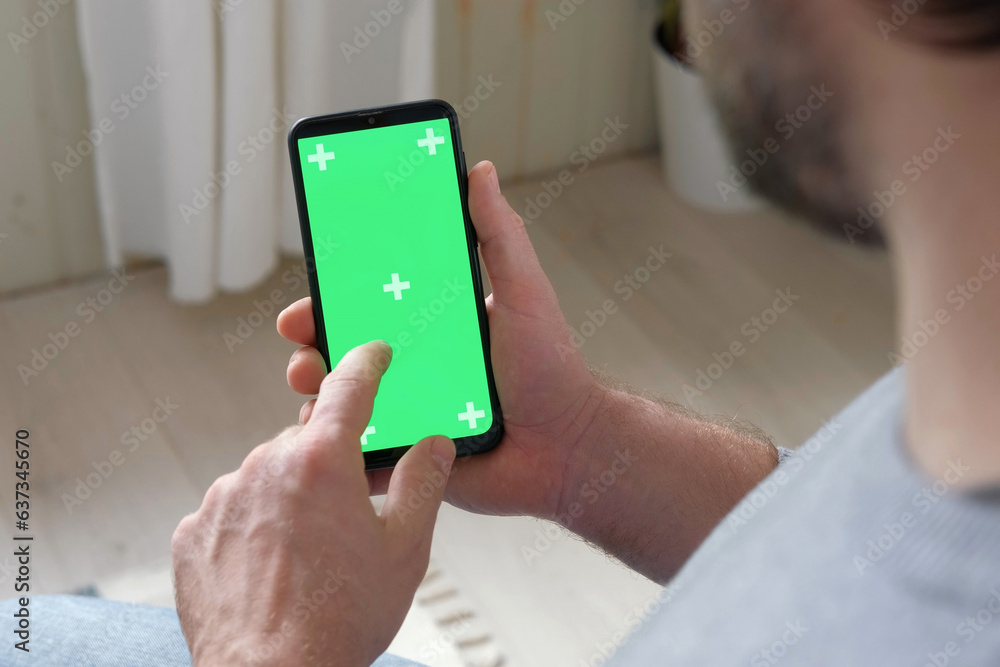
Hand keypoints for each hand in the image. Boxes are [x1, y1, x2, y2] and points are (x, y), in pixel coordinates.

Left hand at [171, 342, 455, 665]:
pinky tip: (271, 566)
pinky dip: (251, 525)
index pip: (349, 387)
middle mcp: (265, 466)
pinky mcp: (193, 532)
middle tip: (345, 514)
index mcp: (321, 461)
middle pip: (306, 440)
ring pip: (267, 475)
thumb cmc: (340, 618)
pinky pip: (231, 510)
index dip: (366, 361)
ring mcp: (223, 498)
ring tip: (307, 554)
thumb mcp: (405, 549)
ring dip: (288, 496)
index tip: (373, 350)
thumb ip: (423, 483)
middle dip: (327, 462)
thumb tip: (435, 445)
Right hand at [278, 160, 604, 519]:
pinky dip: (339, 445)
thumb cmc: (551, 367)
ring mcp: (408, 409)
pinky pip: (360, 449)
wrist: (568, 449)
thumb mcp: (524, 291)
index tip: (314, 286)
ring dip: (317, 390)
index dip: (335, 292)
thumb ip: (499, 235)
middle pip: (345, 346)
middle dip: (312, 340)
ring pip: (343, 398)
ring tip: (315, 389)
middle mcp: (414, 363)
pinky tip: (332, 440)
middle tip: (303, 339)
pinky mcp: (408, 454)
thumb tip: (480, 171)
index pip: (372, 299)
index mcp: (433, 323)